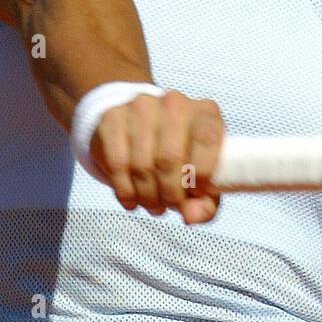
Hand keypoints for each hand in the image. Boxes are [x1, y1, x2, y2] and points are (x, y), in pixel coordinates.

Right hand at [89, 90, 224, 223]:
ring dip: (147, 195)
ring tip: (151, 205)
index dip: (201, 175)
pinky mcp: (113, 117)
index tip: (195, 194)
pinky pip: (117, 163)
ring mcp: (142, 107)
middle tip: (167, 208)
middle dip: (169, 194)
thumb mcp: (202, 175)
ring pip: (143, 164)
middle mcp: (175, 103)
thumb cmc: (181, 154)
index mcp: (205, 112)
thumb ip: (206, 201)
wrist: (139, 126)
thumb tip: (191, 217)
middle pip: (170, 158)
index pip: (207, 141)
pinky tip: (131, 199)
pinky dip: (125, 190)